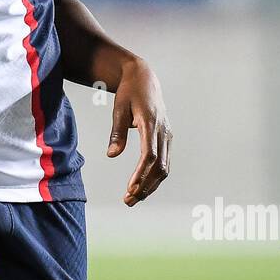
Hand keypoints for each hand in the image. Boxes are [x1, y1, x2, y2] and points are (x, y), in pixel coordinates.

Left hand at [106, 57, 171, 206]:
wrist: (144, 79)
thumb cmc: (129, 93)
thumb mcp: (119, 109)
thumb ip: (117, 132)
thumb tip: (112, 155)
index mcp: (151, 123)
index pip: (149, 155)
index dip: (140, 174)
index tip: (130, 188)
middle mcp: (163, 131)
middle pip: (159, 166)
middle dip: (145, 186)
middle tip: (128, 200)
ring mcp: (167, 135)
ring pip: (164, 167)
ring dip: (150, 185)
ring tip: (133, 198)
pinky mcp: (166, 138)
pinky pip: (164, 162)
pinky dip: (155, 177)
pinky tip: (143, 187)